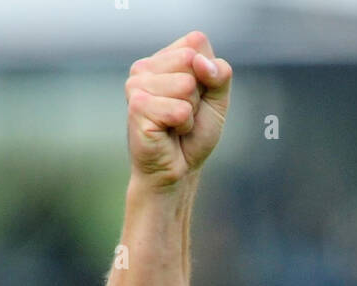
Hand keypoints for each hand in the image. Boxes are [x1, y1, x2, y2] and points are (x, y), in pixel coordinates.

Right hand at [125, 30, 231, 187]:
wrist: (178, 172)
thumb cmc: (194, 136)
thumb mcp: (217, 100)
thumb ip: (220, 73)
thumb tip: (199, 62)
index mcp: (163, 58)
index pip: (197, 42)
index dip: (208, 72)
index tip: (197, 98)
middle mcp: (145, 66)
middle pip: (191, 60)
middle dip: (198, 94)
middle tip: (184, 115)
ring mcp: (137, 85)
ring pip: (186, 85)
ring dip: (190, 112)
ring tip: (176, 125)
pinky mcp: (137, 107)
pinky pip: (179, 109)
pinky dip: (183, 126)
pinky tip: (168, 133)